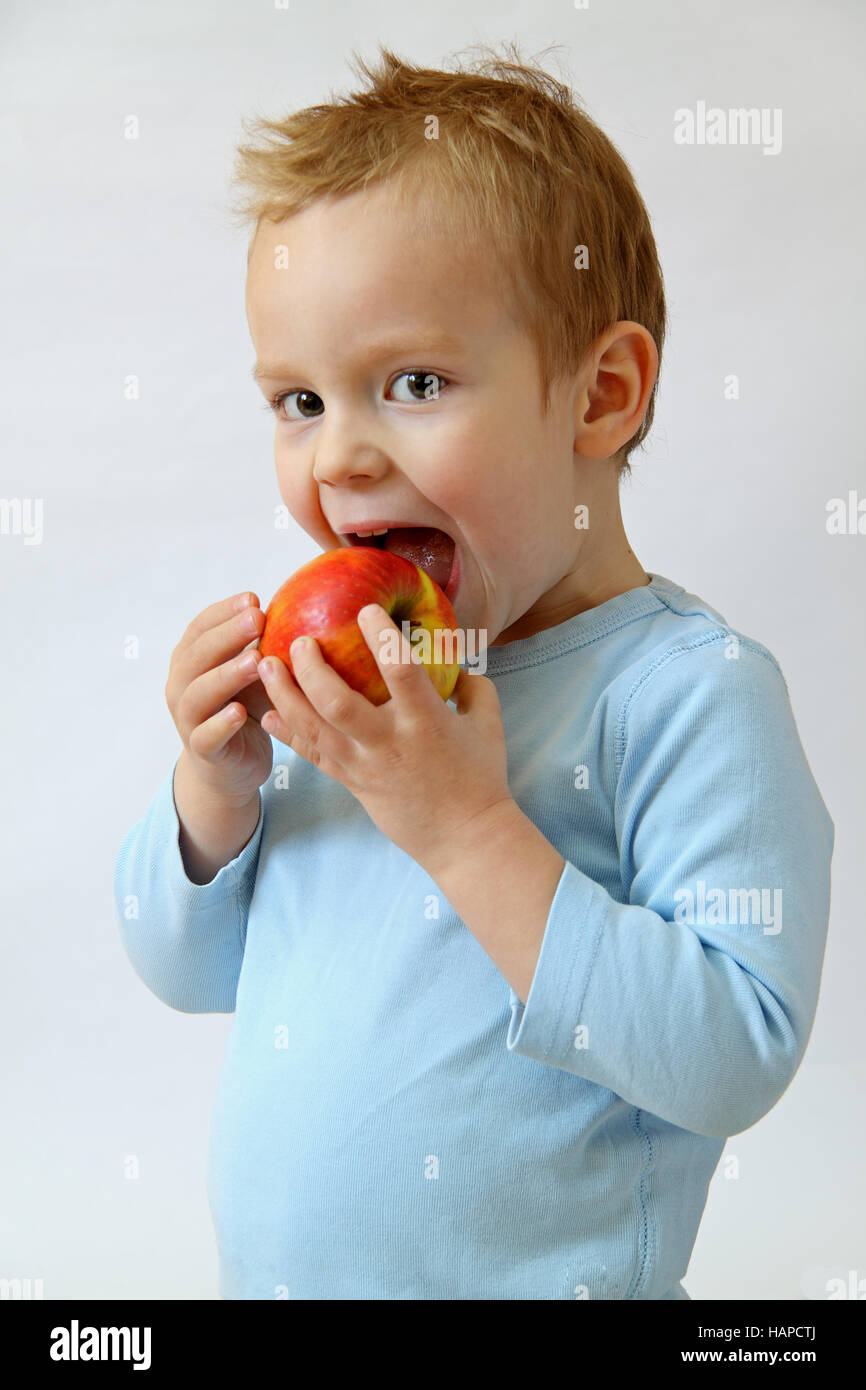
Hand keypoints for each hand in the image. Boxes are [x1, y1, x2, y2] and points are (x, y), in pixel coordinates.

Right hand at [165, 591, 272, 804]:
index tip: (254, 598)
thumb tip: (302, 606)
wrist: (231, 767)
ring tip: (256, 661)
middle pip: (197, 655)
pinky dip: (221, 724)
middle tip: (258, 619)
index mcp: (191, 659)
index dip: (224, 611)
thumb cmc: (245, 708)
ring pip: (198, 694)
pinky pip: (206, 735)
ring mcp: (188, 718)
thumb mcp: (254, 673)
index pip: (200, 627)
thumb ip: (262, 644)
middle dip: (228, 635)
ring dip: (226, 675)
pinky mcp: (203, 750)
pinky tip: (239, 713)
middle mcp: (182, 685)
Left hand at [256, 603, 514, 874]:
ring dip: (285, 694)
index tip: (364, 610)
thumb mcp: (487, 724)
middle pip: (338, 702)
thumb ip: (473, 686)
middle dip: (311, 668)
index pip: (401, 670)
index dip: (380, 637)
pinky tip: (268, 713)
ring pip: (314, 728)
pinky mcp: (352, 783)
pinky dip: (288, 733)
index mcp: (427, 721)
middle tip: (297, 639)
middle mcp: (390, 742)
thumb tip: (455, 659)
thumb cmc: (480, 778)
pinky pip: (313, 756)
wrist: (465, 838)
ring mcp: (366, 765)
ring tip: (265, 665)